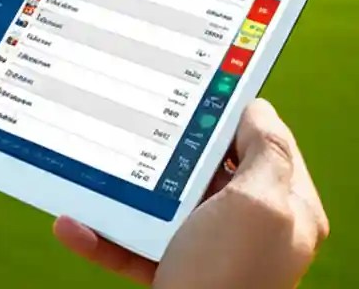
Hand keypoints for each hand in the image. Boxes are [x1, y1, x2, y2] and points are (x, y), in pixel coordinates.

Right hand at [53, 99, 330, 287]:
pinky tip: (72, 225)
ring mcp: (211, 254)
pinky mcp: (174, 276)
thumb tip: (257, 109)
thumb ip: (267, 152)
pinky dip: (101, 236)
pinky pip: (131, 246)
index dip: (233, 113)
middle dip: (168, 152)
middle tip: (138, 126)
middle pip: (207, 171)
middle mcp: (252, 231)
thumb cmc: (230, 280)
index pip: (267, 143)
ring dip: (121, 195)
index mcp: (286, 210)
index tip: (194, 89)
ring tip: (93, 176)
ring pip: (162, 207)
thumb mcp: (260, 206)